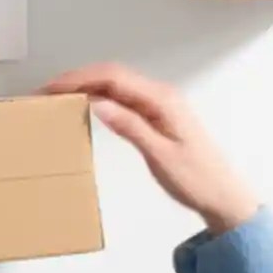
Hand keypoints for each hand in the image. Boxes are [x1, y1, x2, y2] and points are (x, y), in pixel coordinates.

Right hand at [43, 63, 258, 233]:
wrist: (224, 196)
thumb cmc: (197, 179)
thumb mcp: (160, 156)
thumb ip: (131, 127)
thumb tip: (98, 103)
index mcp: (162, 100)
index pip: (113, 78)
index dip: (80, 78)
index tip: (54, 87)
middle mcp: (161, 95)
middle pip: (112, 75)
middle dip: (78, 78)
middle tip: (48, 90)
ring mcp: (159, 104)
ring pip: (117, 84)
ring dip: (87, 85)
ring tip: (60, 95)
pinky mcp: (157, 115)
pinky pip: (124, 97)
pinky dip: (101, 96)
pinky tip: (87, 105)